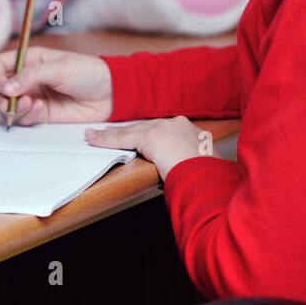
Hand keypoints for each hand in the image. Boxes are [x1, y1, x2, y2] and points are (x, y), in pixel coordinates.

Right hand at [0, 47, 112, 125]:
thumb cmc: (87, 72)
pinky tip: (41, 110)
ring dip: (13, 109)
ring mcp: (31, 96)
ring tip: (32, 105)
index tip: (4, 86)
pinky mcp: (39, 114)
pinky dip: (26, 116)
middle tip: (13, 102)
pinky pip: (22, 118)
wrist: (108, 93)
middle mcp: (25, 78)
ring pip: (6, 107)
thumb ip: (31, 76)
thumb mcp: (59, 68)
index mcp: (28, 60)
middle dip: (0, 98)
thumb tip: (6, 88)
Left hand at [83, 116, 212, 179]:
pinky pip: (124, 139)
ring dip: (111, 135)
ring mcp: (165, 128)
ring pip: (131, 131)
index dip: (143, 133)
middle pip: (144, 127)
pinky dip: (107, 140)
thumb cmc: (210, 180)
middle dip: (125, 131)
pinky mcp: (153, 137)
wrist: (211, 181)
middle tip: (106, 133)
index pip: (161, 129)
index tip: (134, 136)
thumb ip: (189, 163)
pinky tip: (94, 139)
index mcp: (190, 130)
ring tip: (94, 136)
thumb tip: (184, 172)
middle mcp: (178, 124)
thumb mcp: (202, 167)